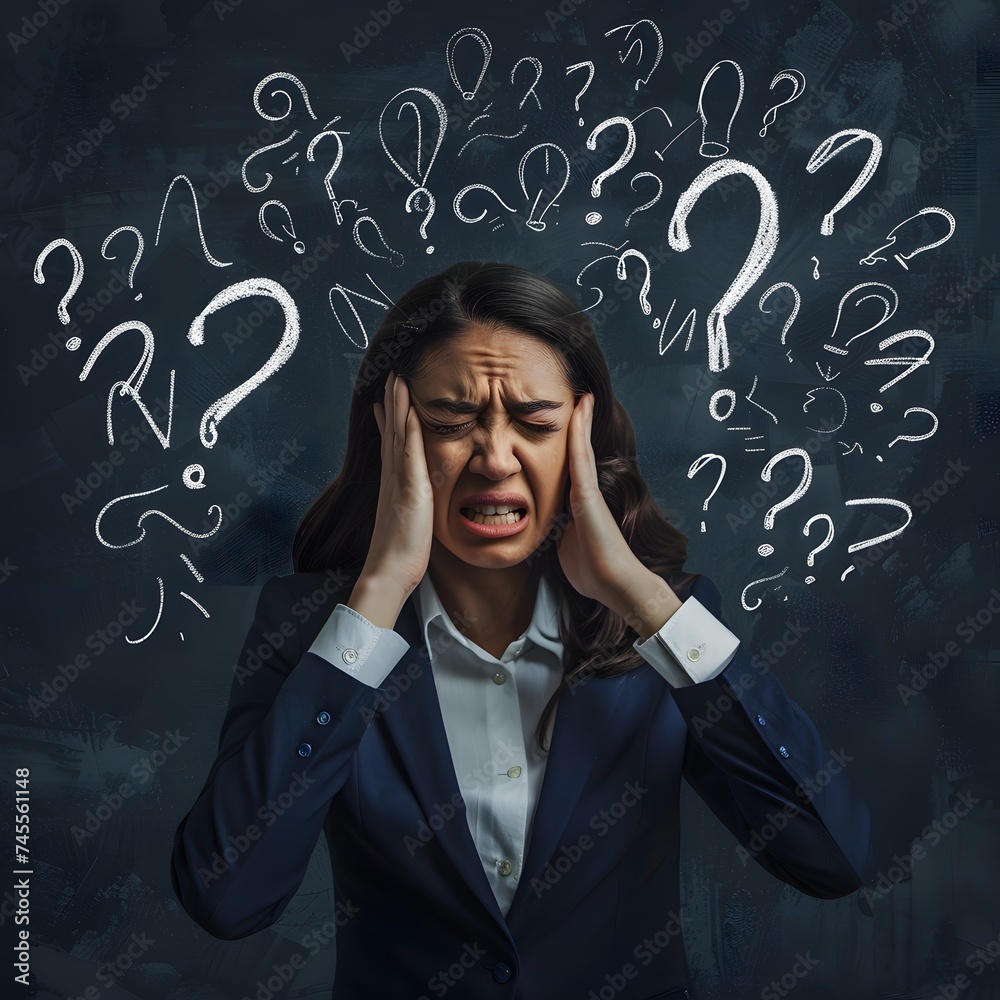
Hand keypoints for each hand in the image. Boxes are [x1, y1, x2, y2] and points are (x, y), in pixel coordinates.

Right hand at [359, 372, 433, 604]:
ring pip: (396, 433)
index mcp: (393, 482)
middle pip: (390, 430)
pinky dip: (407, 427)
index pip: (391, 444)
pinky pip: (407, 450)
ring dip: (397, 405)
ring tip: (396, 379)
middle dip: (391, 403)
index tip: (386, 399)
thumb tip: (413, 499)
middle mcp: (391, 476)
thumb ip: (410, 504)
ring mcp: (398, 478)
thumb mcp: (407, 521)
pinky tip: (409, 408)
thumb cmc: (400, 553)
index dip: (389, 420)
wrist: (389, 570)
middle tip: (391, 377)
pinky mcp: (408, 486)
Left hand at [556, 393, 680, 636]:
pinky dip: (579, 437)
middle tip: (580, 397)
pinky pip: (581, 462)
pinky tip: (578, 415)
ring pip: (581, 451)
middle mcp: (584, 493)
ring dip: (581, 423)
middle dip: (579, 425)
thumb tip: (549, 524)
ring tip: (583, 397)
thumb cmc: (592, 570)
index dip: (569, 443)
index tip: (567, 421)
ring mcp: (588, 493)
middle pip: (579, 452)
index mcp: (577, 503)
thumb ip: (559, 528)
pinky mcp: (588, 498)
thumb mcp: (566, 544)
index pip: (571, 466)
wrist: (615, 585)